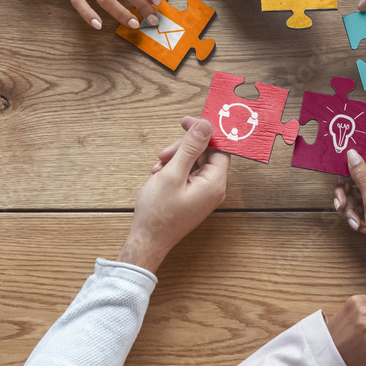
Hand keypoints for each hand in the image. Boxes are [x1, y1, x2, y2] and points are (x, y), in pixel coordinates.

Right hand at [118, 118, 229, 273]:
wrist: (146, 241)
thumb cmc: (159, 212)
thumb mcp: (173, 173)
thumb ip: (191, 147)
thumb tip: (206, 124)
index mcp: (215, 183)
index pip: (218, 148)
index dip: (202, 133)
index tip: (185, 123)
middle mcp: (214, 188)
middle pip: (205, 154)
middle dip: (183, 149)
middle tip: (163, 154)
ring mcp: (203, 194)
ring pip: (193, 164)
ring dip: (175, 160)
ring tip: (157, 170)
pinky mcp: (193, 198)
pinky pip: (187, 176)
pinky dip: (173, 172)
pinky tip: (158, 177)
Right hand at [334, 151, 365, 276]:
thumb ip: (362, 176)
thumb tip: (352, 154)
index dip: (351, 158)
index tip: (337, 164)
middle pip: (354, 176)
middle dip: (345, 191)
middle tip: (342, 203)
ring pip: (352, 193)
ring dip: (349, 208)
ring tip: (354, 220)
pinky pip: (355, 206)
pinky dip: (353, 216)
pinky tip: (358, 226)